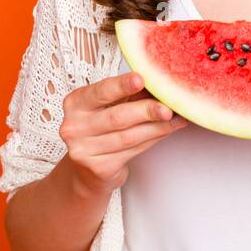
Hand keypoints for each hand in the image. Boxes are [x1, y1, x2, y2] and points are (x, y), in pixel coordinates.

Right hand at [59, 71, 187, 197]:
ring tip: (177, 119)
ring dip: (157, 127)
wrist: (86, 171)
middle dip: (147, 111)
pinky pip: (132, 151)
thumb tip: (160, 83)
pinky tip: (166, 131)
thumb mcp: (107, 107)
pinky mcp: (98, 168)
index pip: (99, 92)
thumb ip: (128, 95)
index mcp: (75, 104)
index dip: (121, 86)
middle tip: (168, 107)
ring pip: (129, 136)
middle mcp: (74, 127)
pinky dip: (153, 139)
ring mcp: (84, 150)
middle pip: (116, 117)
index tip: (141, 80)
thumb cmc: (101, 129)